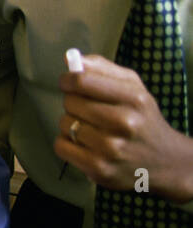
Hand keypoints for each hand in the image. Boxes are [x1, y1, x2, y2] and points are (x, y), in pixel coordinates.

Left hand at [55, 54, 192, 202]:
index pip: (82, 81)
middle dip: (73, 103)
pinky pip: (61, 146)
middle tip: (88, 111)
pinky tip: (85, 144)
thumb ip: (102, 69)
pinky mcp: (100, 169)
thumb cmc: (142, 118)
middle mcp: (125, 123)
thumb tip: (71, 58)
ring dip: (70, 124)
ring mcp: (112, 148)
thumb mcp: (133, 88)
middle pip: (70, 102)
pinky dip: (67, 144)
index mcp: (134, 98)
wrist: (165, 162)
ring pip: (64, 124)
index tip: (68, 84)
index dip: (67, 80)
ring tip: (91, 129)